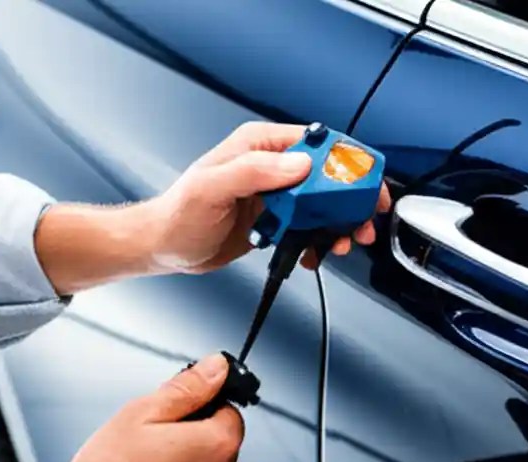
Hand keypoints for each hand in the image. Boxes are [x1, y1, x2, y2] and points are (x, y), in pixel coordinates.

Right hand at [2, 353, 243, 461]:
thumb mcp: (145, 412)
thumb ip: (189, 387)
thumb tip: (218, 367)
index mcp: (218, 444)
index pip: (228, 407)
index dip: (197, 403)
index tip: (169, 411)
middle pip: (218, 436)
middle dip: (190, 431)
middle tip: (148, 438)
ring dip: (183, 458)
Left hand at [145, 121, 392, 273]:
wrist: (165, 247)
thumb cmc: (178, 215)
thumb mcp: (211, 188)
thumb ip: (253, 171)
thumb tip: (296, 164)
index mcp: (259, 146)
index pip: (316, 143)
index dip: (346, 163)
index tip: (362, 186)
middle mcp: (271, 166)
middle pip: (328, 175)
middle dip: (351, 199)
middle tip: (362, 221)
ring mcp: (276, 194)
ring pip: (324, 203)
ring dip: (339, 223)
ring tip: (344, 241)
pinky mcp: (276, 219)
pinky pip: (310, 226)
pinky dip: (320, 240)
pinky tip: (317, 253)